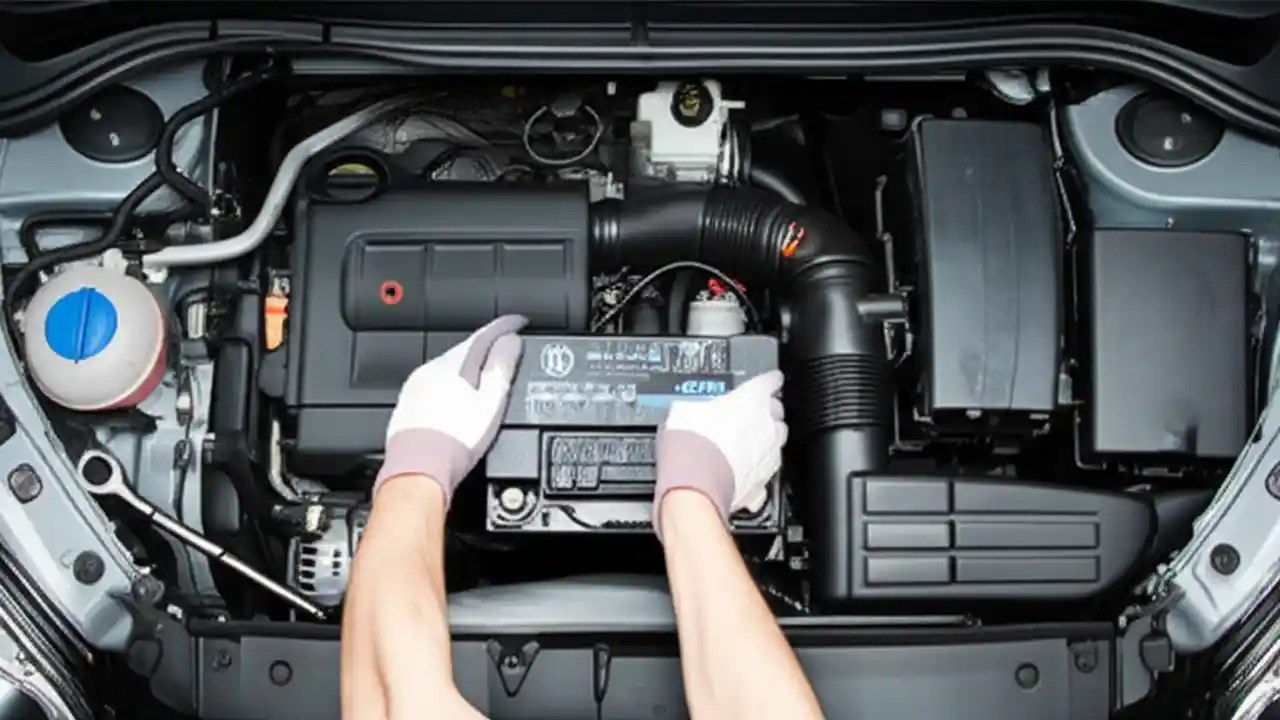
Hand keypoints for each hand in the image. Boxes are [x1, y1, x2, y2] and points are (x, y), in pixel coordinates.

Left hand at [373, 315, 527, 503]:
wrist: (418, 470)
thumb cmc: (454, 441)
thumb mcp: (491, 401)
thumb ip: (502, 367)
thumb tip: (511, 340)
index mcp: (455, 364)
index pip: (485, 334)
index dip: (506, 326)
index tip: (520, 322)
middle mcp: (432, 369)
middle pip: (466, 349)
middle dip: (489, 347)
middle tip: (509, 350)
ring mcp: (417, 386)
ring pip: (450, 367)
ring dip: (470, 368)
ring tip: (487, 380)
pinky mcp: (409, 403)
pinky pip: (436, 384)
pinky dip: (452, 385)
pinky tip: (459, 402)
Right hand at [653, 370, 786, 534]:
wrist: (694, 485)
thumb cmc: (690, 444)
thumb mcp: (683, 410)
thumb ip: (698, 406)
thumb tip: (688, 408)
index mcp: (752, 399)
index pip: (770, 381)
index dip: (769, 380)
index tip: (769, 380)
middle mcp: (767, 426)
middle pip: (777, 413)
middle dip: (766, 412)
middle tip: (747, 414)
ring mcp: (768, 456)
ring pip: (777, 442)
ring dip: (765, 441)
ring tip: (746, 444)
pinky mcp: (762, 483)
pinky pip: (764, 473)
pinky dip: (755, 472)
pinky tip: (741, 473)